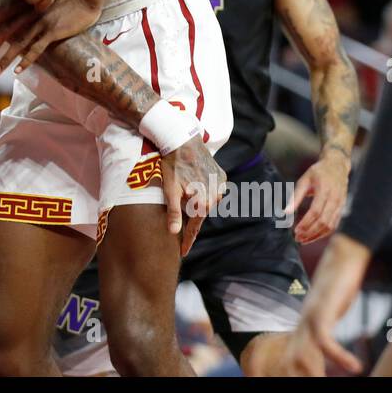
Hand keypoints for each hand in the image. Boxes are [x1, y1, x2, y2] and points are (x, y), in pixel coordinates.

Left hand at [0, 0, 100, 75]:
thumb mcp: (47, 0)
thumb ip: (36, 8)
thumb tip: (28, 17)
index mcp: (28, 4)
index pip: (3, 14)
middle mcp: (30, 13)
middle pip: (6, 31)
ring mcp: (41, 22)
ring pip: (18, 43)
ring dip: (5, 59)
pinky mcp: (53, 31)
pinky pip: (36, 48)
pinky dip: (26, 60)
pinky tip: (18, 70)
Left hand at [157, 136, 225, 255]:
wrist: (183, 139)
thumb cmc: (172, 165)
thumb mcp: (170, 190)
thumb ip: (174, 212)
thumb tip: (174, 233)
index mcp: (203, 202)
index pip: (194, 228)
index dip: (187, 241)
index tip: (182, 252)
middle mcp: (216, 196)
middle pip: (200, 214)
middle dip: (190, 220)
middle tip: (179, 228)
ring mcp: (220, 186)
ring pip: (206, 202)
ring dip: (197, 203)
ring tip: (185, 198)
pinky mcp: (221, 176)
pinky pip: (211, 190)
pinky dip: (203, 192)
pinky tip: (194, 187)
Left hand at [284, 233, 369, 374]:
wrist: (343, 257)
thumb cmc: (339, 287)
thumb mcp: (329, 314)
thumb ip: (324, 331)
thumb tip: (326, 349)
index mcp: (301, 329)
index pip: (290, 360)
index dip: (293, 375)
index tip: (309, 382)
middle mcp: (301, 325)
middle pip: (291, 361)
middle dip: (300, 378)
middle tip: (318, 387)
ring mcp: (310, 318)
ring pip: (303, 355)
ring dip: (315, 375)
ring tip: (330, 386)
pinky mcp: (323, 310)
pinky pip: (324, 339)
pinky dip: (339, 356)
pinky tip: (356, 366)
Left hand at [287, 151, 349, 244]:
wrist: (337, 166)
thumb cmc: (318, 172)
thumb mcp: (304, 180)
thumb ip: (295, 197)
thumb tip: (285, 213)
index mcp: (325, 190)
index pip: (316, 212)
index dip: (306, 223)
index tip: (295, 231)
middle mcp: (335, 199)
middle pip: (324, 221)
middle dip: (310, 232)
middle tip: (297, 238)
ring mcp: (340, 205)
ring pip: (330, 226)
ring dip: (316, 235)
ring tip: (303, 240)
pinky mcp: (342, 209)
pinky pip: (334, 225)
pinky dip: (324, 233)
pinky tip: (313, 236)